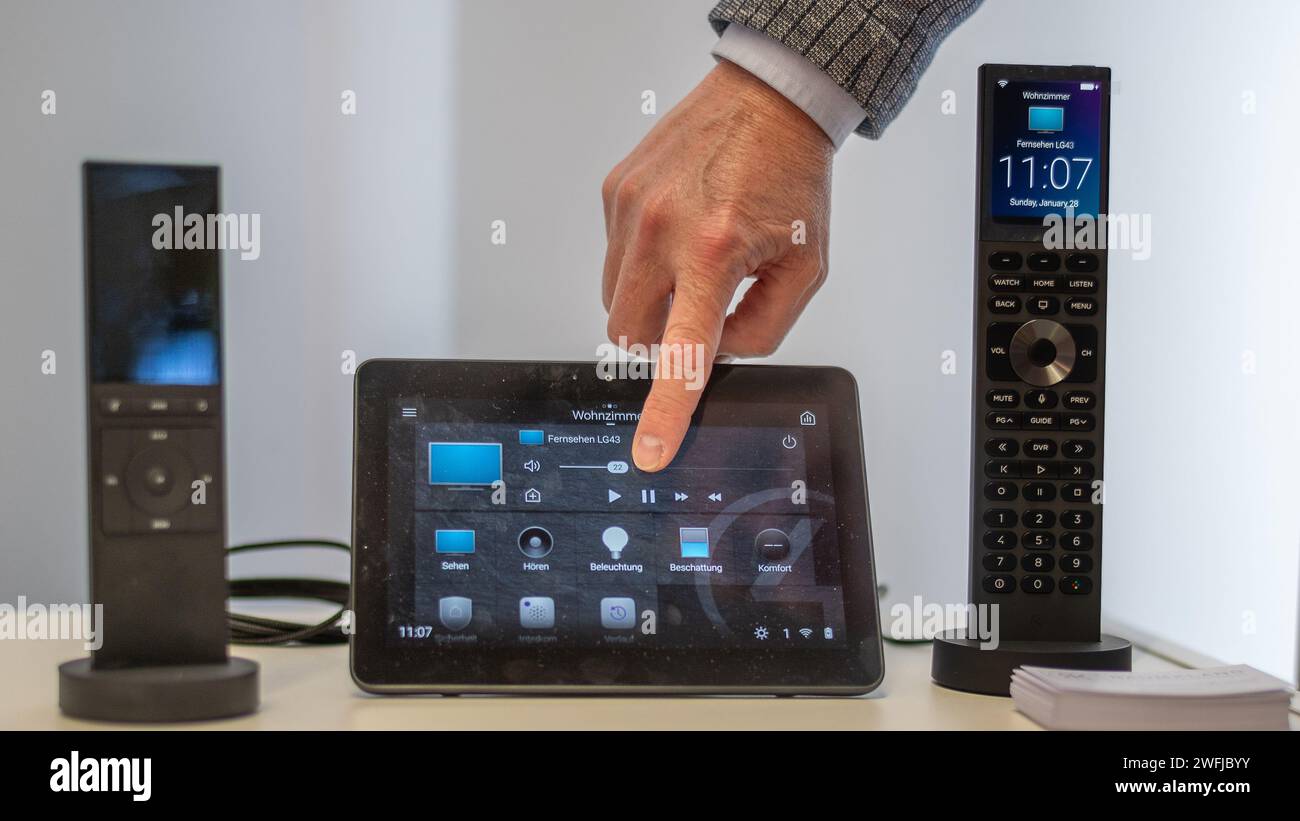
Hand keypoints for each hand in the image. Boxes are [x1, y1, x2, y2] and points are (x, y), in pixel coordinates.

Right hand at [601, 60, 832, 471]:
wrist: (768, 101)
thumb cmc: (790, 178)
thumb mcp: (804, 267)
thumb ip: (763, 328)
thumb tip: (716, 355)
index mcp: (715, 253)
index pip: (682, 353)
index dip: (664, 413)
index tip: (648, 451)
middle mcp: (662, 229)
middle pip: (629, 335)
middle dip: (659, 342)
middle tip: (696, 312)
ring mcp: (629, 208)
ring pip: (613, 298)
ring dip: (649, 302)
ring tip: (692, 262)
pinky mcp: (613, 190)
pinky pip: (612, 255)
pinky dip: (641, 261)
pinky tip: (677, 231)